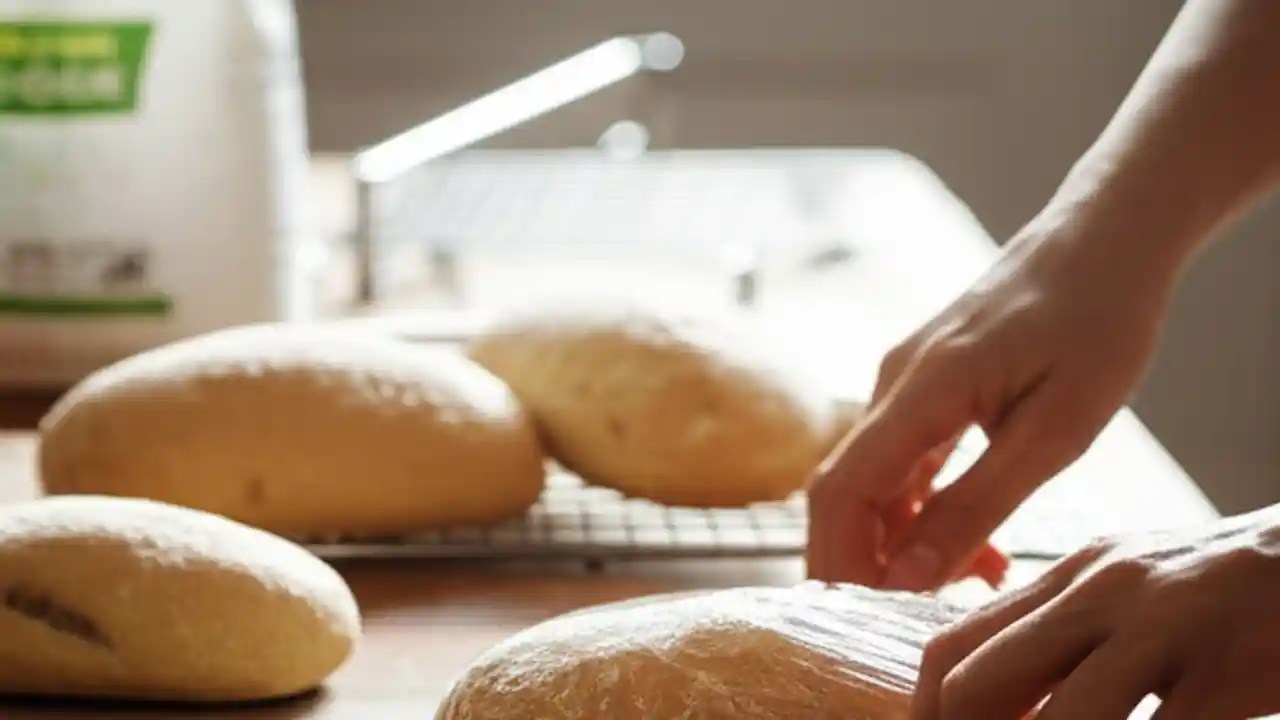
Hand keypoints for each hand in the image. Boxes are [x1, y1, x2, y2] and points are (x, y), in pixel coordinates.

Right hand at [808, 209, 1179, 588]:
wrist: (1105, 240)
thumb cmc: (1094, 323)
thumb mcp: (1054, 433)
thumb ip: (975, 505)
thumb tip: (906, 573)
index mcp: (922, 390)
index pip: (843, 491)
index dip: (841, 560)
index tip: (869, 614)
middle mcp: (895, 383)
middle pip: (843, 489)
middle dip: (862, 560)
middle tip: (908, 614)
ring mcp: (905, 380)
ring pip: (875, 479)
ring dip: (902, 539)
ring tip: (965, 584)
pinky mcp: (925, 383)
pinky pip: (904, 458)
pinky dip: (923, 507)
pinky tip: (973, 541)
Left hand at [912, 507, 1279, 718]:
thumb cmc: (1223, 591)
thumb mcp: (1129, 588)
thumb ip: (1063, 632)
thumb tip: (987, 695)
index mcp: (1069, 576)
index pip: (952, 646)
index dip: (925, 713)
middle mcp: (1099, 592)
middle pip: (976, 684)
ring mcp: (1160, 629)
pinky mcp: (1224, 670)